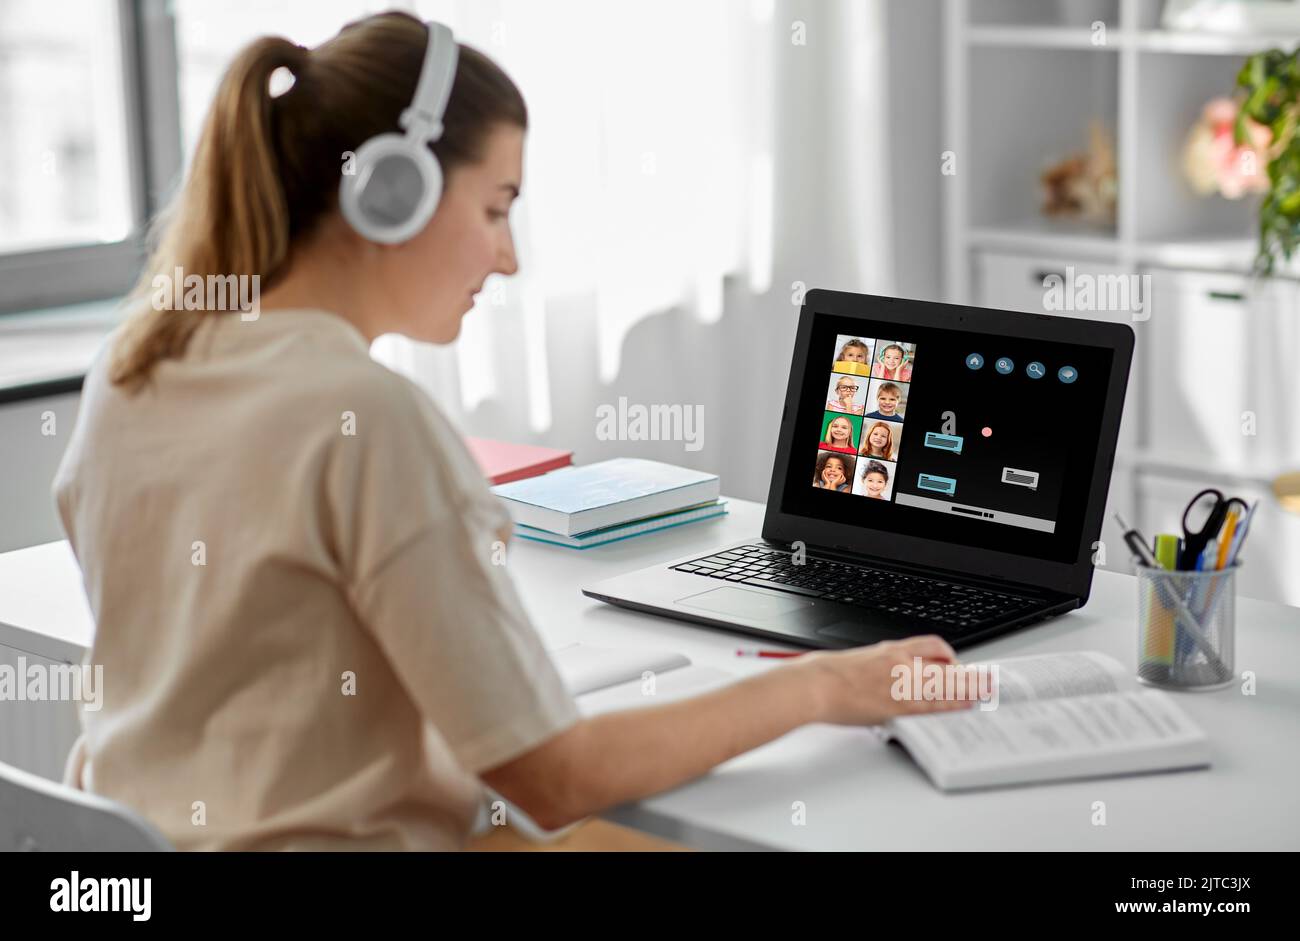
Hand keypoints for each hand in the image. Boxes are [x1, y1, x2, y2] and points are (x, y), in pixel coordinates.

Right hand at [795, 635, 977, 725]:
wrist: (814, 686)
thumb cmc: (825, 676)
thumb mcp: (857, 662)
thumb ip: (879, 669)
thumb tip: (889, 680)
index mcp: (888, 650)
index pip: (931, 646)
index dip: (949, 656)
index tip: (957, 664)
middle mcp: (900, 663)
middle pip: (945, 665)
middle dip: (966, 674)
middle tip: (982, 680)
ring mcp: (901, 683)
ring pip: (945, 683)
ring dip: (968, 688)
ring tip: (985, 692)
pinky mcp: (898, 704)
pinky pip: (934, 704)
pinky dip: (954, 705)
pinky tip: (965, 706)